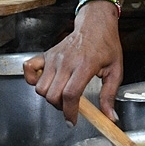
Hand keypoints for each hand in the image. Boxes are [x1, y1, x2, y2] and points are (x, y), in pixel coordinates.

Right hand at [23, 1, 124, 124]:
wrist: (95, 24)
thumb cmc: (106, 45)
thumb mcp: (115, 70)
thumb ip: (110, 95)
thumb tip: (109, 116)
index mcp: (84, 65)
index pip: (70, 94)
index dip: (69, 112)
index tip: (72, 121)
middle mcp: (66, 62)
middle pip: (53, 95)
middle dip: (60, 107)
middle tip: (70, 106)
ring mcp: (54, 58)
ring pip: (40, 88)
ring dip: (49, 97)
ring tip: (61, 95)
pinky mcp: (46, 54)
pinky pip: (29, 69)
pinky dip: (32, 79)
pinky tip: (44, 82)